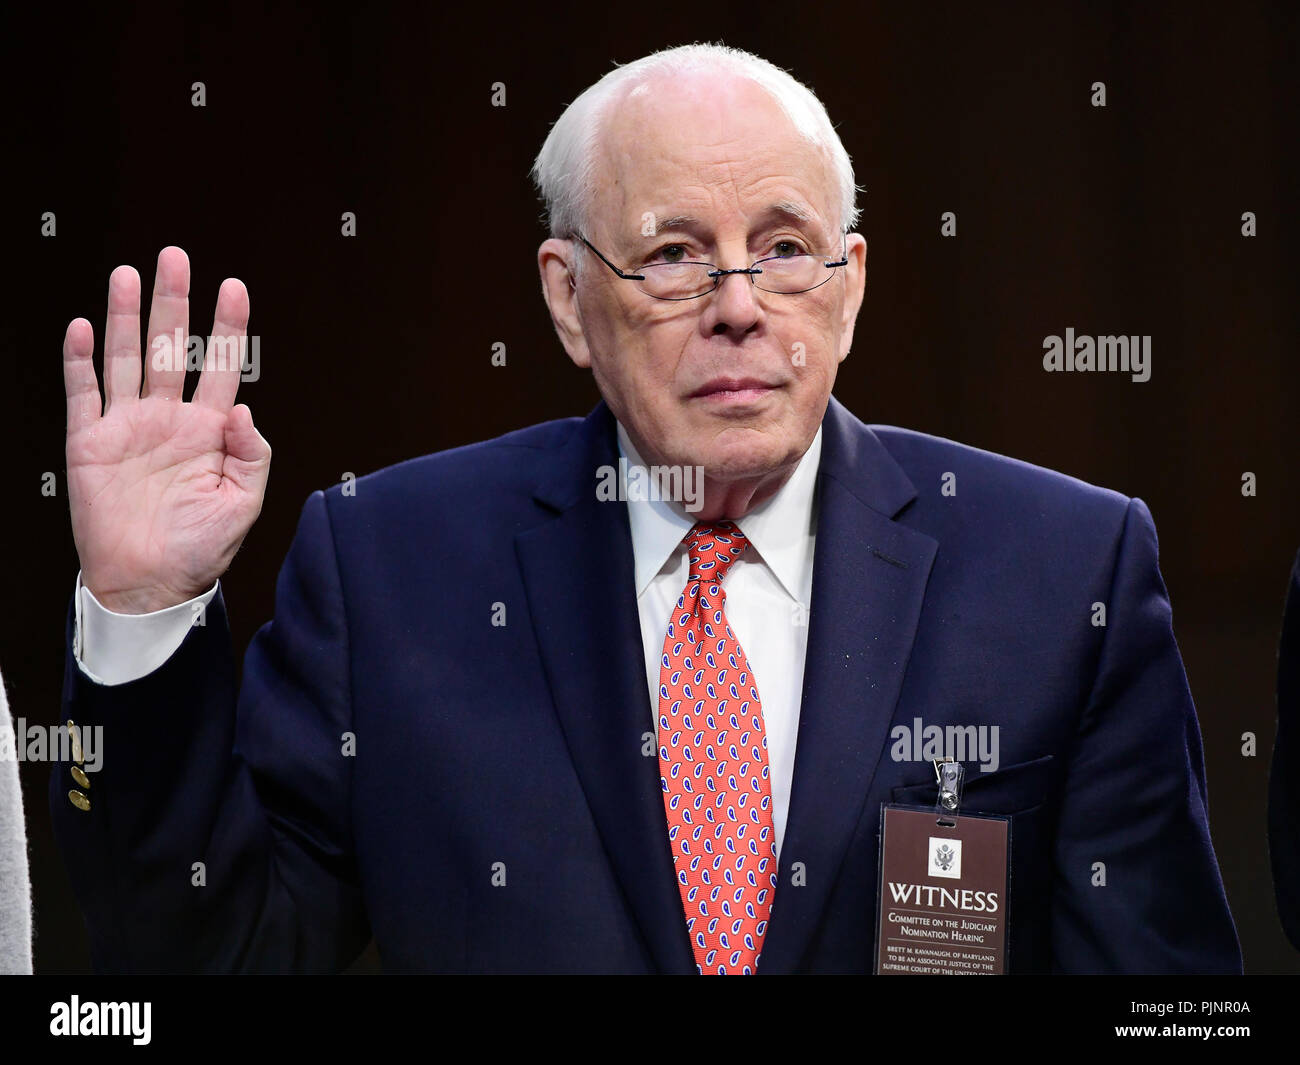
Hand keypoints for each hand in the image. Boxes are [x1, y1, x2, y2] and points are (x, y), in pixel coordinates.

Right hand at [63, 246, 270, 613]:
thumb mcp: (242, 505)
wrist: (148, 584)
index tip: (234, 288)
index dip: (227, 328)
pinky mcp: (90, 442)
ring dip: (126, 317)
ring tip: (129, 275)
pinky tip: (86, 328)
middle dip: (174, 303)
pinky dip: (81, 360)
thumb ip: (252, 456)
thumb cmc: (199, 550)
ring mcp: (128, 426)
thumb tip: (246, 410)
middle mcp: (168, 420)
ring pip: (126, 359)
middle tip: (176, 258)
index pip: (220, 368)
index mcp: (209, 432)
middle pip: (170, 348)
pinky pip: (84, 393)